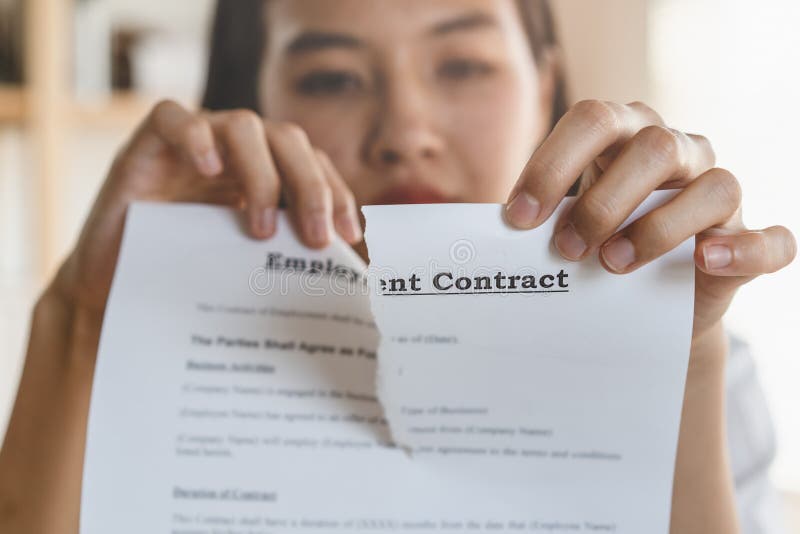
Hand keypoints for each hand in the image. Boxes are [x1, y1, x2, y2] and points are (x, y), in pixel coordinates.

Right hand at [57, 100, 360, 314]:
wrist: (117, 291)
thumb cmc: (187, 280)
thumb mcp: (247, 266)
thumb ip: (285, 256)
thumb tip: (343, 276)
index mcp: (263, 175)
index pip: (312, 165)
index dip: (335, 194)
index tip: (350, 237)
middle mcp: (233, 153)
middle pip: (287, 140)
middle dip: (311, 187)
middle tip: (316, 239)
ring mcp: (192, 145)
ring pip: (242, 126)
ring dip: (262, 175)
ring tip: (261, 230)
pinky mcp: (146, 145)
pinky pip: (172, 118)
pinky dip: (194, 136)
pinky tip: (208, 169)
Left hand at [504, 100, 795, 342]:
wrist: (639, 302)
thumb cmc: (593, 247)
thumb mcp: (565, 227)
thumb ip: (542, 223)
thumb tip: (496, 237)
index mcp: (624, 134)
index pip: (592, 119)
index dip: (551, 166)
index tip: (517, 218)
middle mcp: (677, 151)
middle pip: (653, 147)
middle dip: (602, 202)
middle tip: (565, 249)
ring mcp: (717, 191)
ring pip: (715, 185)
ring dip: (657, 228)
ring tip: (612, 265)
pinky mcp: (745, 239)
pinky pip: (771, 239)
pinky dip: (743, 249)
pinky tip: (705, 261)